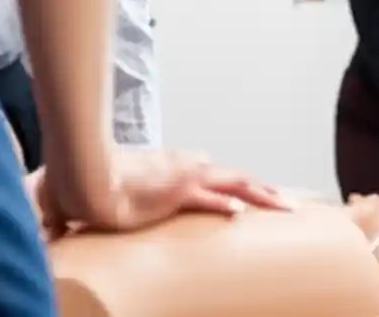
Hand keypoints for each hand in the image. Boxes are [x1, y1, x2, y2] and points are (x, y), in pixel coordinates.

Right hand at [31, 148, 291, 239]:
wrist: (86, 177)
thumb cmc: (105, 183)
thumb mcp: (134, 187)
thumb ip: (145, 192)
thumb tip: (151, 202)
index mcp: (182, 166)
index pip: (220, 175)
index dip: (243, 185)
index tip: (263, 194)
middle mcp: (189, 167)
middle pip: (237, 178)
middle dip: (266, 191)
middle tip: (293, 203)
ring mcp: (184, 178)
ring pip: (235, 184)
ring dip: (263, 195)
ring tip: (288, 208)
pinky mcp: (173, 192)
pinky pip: (205, 200)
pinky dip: (223, 205)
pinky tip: (240, 214)